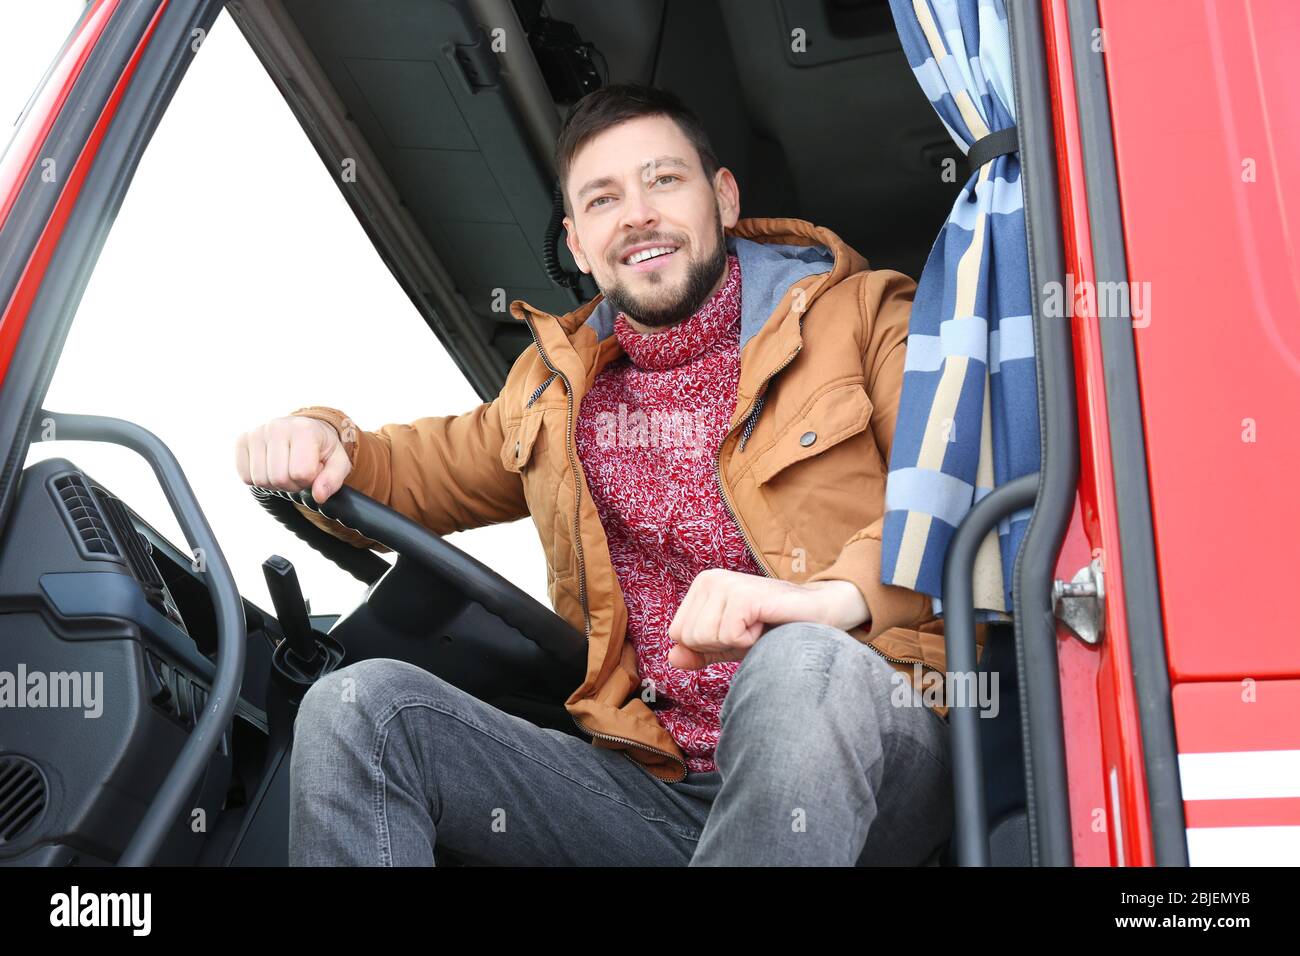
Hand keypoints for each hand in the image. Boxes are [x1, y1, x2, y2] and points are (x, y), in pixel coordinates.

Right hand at [235, 415, 352, 502]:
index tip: (313, 470)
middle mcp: (277, 427)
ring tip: (286, 469)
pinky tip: (271, 467)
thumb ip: (333, 480)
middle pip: (279, 478)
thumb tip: (318, 495)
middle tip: (299, 473)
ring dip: (275, 484)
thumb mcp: (338, 462)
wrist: (303, 431)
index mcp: (304, 430)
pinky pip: (245, 476)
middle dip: (292, 484)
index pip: (301, 473)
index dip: (309, 481)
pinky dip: (259, 479)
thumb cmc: (321, 448)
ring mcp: (257, 432)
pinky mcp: (242, 441)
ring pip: (260, 480)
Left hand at [666, 569, 870, 669]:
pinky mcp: (743, 595)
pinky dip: (750, 641)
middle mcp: (709, 578)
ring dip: (737, 643)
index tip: (737, 632)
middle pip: (688, 637)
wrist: (818, 615)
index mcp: (701, 586)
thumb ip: (699, 651)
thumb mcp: (729, 645)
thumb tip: (671, 658)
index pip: (677, 635)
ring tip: (758, 626)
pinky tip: (766, 624)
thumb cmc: (772, 629)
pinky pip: (728, 636)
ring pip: (704, 638)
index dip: (708, 645)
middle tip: (750, 630)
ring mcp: (726, 583)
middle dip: (721, 645)